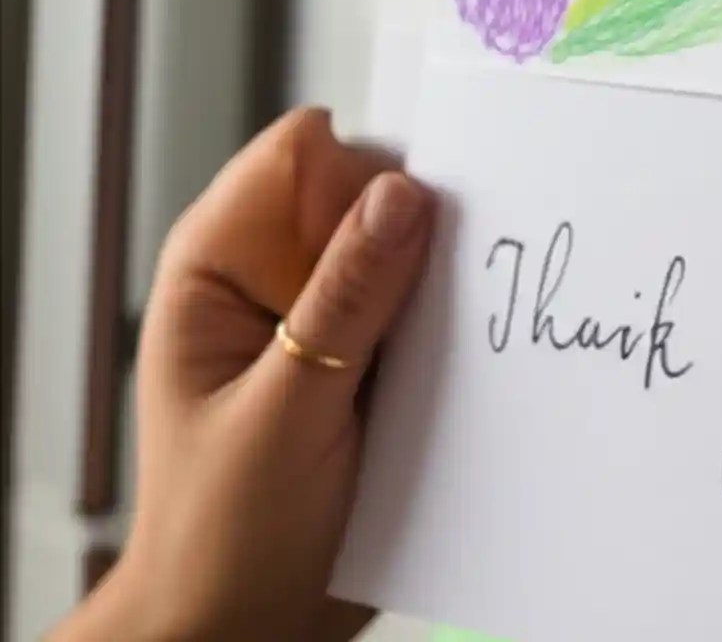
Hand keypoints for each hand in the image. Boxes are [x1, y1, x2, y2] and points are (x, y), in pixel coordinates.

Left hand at [50, 109, 436, 639]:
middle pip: (366, 199)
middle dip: (421, 230)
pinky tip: (469, 373)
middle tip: (457, 293)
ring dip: (444, 291)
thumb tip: (403, 195)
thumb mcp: (286, 410)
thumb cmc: (228, 530)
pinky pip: (429, 317)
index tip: (432, 215)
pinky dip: (456, 335)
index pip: (303, 157)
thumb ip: (345, 302)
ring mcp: (329, 321)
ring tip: (460, 348)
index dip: (367, 173)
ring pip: (409, 259)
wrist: (250, 621)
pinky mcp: (372, 363)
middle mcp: (277, 279)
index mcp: (221, 266)